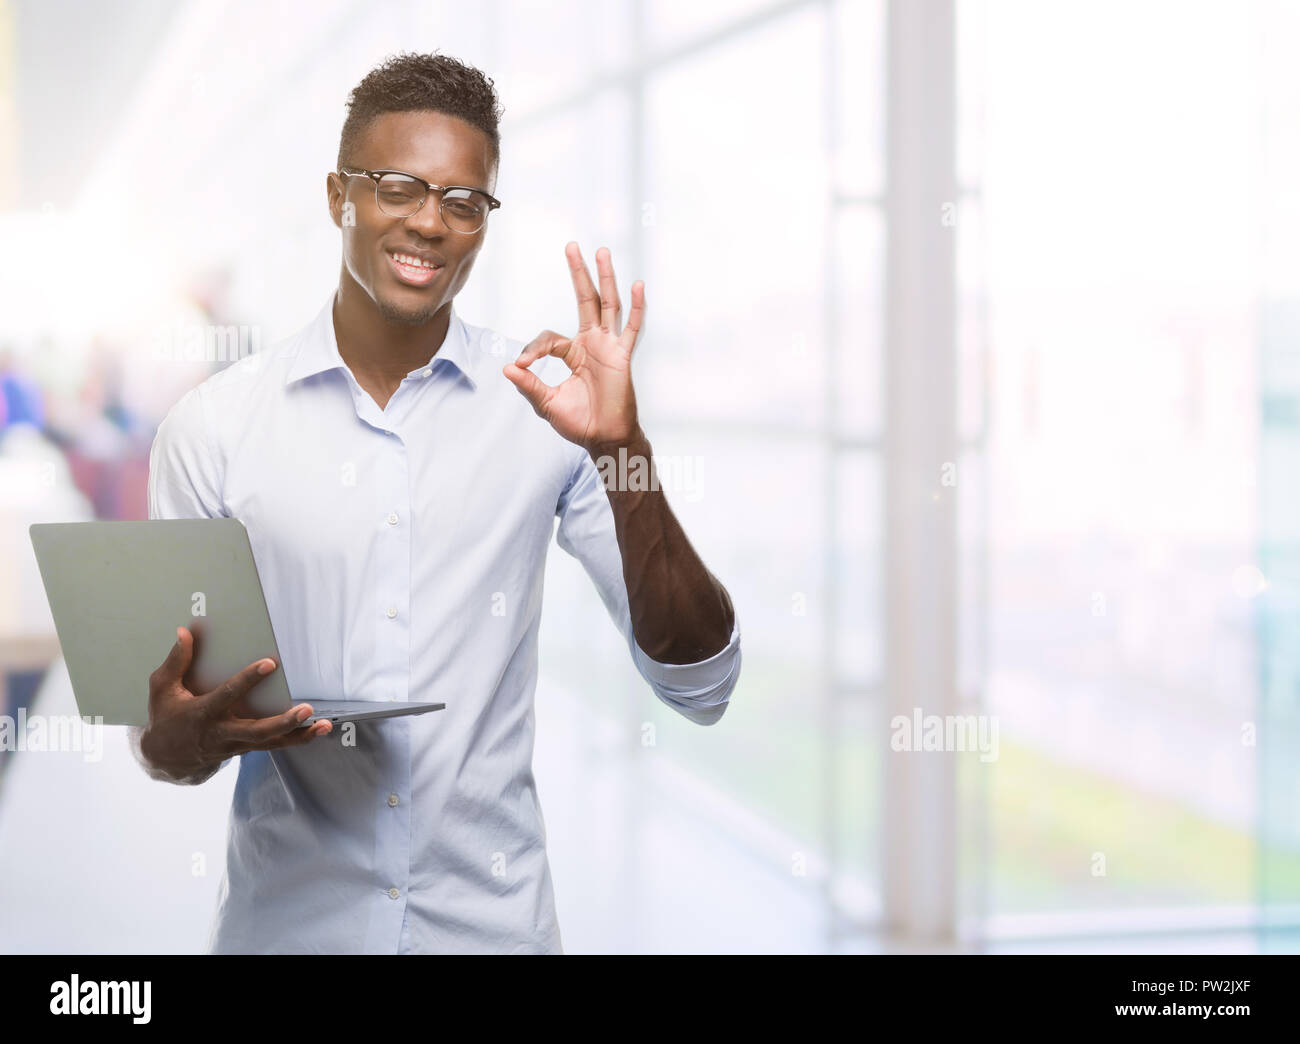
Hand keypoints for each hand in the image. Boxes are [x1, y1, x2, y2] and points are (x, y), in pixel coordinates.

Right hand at [139, 625, 330, 783]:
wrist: (165, 758)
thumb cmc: (165, 717)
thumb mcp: (161, 689)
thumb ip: (176, 661)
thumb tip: (185, 631)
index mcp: (202, 714)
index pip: (228, 695)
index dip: (248, 680)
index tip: (270, 663)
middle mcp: (221, 733)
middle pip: (256, 732)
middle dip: (282, 722)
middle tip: (306, 709)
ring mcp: (236, 745)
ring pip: (271, 743)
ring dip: (299, 735)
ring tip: (324, 725)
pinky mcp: (246, 749)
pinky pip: (274, 745)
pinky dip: (297, 739)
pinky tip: (319, 730)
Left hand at [502, 242, 645, 452]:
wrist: (604, 439)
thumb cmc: (579, 422)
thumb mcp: (546, 403)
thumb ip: (529, 385)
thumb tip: (507, 367)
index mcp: (573, 353)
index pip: (550, 338)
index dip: (534, 348)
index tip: (523, 365)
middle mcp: (592, 344)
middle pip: (585, 301)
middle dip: (579, 274)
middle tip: (572, 247)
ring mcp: (609, 348)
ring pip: (607, 305)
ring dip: (605, 278)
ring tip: (601, 252)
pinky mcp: (622, 357)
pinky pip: (632, 329)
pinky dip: (635, 308)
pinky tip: (638, 286)